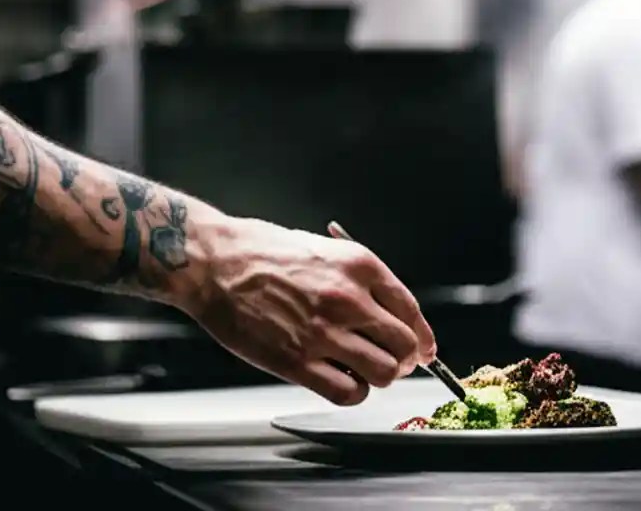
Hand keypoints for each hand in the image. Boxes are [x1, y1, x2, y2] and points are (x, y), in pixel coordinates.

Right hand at [177, 215, 436, 405]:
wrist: (215, 262)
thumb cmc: (262, 251)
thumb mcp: (324, 248)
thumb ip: (360, 280)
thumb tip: (391, 312)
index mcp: (359, 265)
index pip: (412, 310)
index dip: (423, 336)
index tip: (424, 349)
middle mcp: (348, 298)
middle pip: (405, 345)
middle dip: (406, 359)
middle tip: (394, 362)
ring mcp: (323, 332)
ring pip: (384, 372)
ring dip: (380, 377)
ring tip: (363, 370)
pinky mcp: (296, 361)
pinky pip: (347, 393)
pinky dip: (352, 393)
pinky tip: (341, 381)